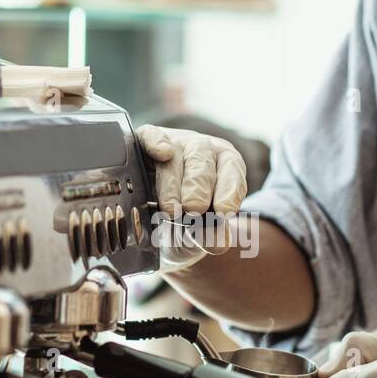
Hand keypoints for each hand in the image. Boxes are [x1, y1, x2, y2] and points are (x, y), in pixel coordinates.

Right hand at [137, 125, 247, 271]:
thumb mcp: (198, 235)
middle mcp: (200, 150)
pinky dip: (156, 142)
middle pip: (202, 160)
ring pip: (175, 154)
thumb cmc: (182, 225)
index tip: (224, 212)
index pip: (232, 170)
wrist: (150, 222)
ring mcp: (172, 143)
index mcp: (222, 166)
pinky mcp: (145, 142)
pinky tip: (162, 153)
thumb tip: (219, 241)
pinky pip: (150, 136)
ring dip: (172, 183)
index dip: (229, 190)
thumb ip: (210, 237)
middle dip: (198, 186)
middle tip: (194, 209)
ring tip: (171, 210)